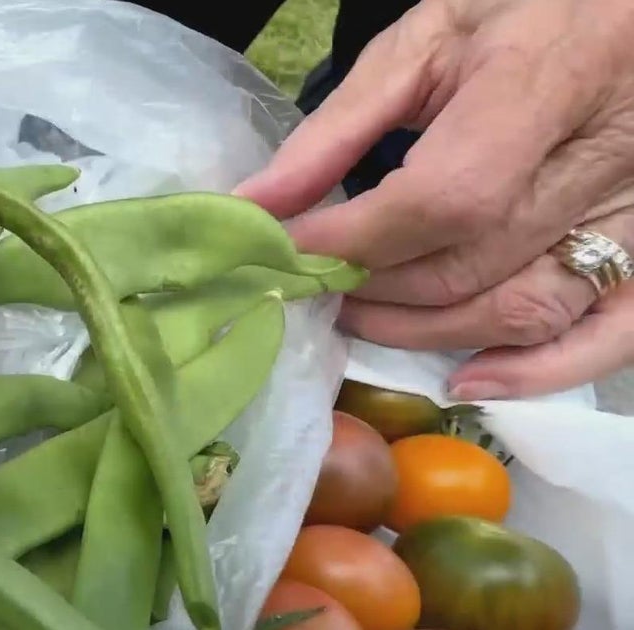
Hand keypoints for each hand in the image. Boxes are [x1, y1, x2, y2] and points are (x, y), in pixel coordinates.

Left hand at [235, 0, 633, 399]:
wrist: (626, 17)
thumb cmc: (526, 14)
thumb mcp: (426, 42)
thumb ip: (340, 125)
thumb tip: (259, 202)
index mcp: (543, 82)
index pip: (445, 196)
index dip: (356, 238)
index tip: (287, 246)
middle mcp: (603, 155)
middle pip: (472, 261)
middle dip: (373, 284)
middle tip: (312, 279)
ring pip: (525, 308)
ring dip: (425, 330)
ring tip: (358, 313)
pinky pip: (609, 336)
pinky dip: (535, 371)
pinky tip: (466, 378)